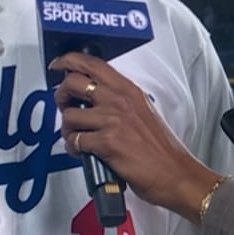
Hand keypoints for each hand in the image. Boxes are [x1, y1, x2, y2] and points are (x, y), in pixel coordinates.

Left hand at [51, 52, 220, 222]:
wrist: (174, 173)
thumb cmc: (160, 148)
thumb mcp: (142, 111)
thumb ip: (119, 100)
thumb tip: (93, 99)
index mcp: (128, 90)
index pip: (93, 64)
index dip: (69, 60)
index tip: (59, 65)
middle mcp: (119, 100)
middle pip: (73, 82)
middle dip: (61, 95)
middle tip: (65, 106)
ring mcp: (112, 120)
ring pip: (69, 115)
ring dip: (67, 129)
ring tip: (77, 137)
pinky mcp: (107, 143)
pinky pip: (75, 140)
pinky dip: (74, 148)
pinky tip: (83, 152)